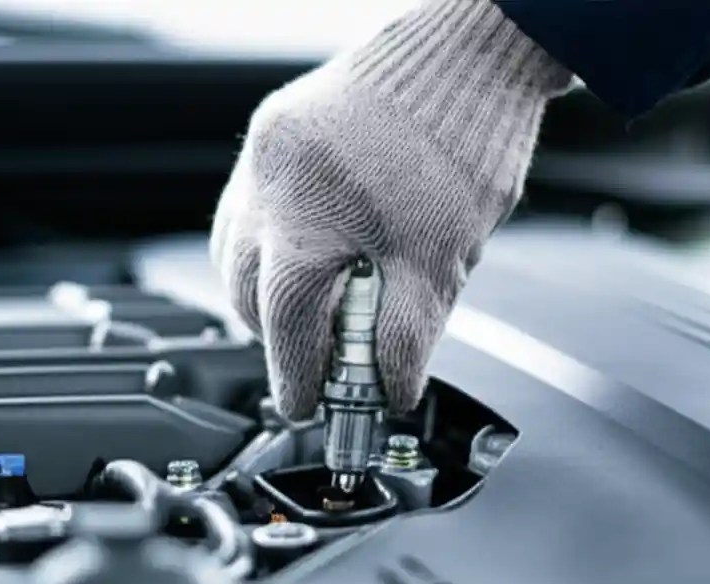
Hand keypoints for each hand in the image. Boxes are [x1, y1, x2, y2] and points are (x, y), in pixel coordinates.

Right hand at [210, 0, 570, 419]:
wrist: (472, 51)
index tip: (307, 405)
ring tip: (322, 306)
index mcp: (303, 222)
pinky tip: (315, 249)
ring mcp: (268, 149)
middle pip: (246, 287)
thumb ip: (407, 335)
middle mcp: (269, 183)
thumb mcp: (441, 261)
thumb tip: (391, 386)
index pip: (282, 324)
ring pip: (237, 243)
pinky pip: (252, 201)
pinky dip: (274, 239)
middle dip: (277, 332)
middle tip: (321, 359)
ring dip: (269, 285)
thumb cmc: (463, 143)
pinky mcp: (279, 126)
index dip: (295, 375)